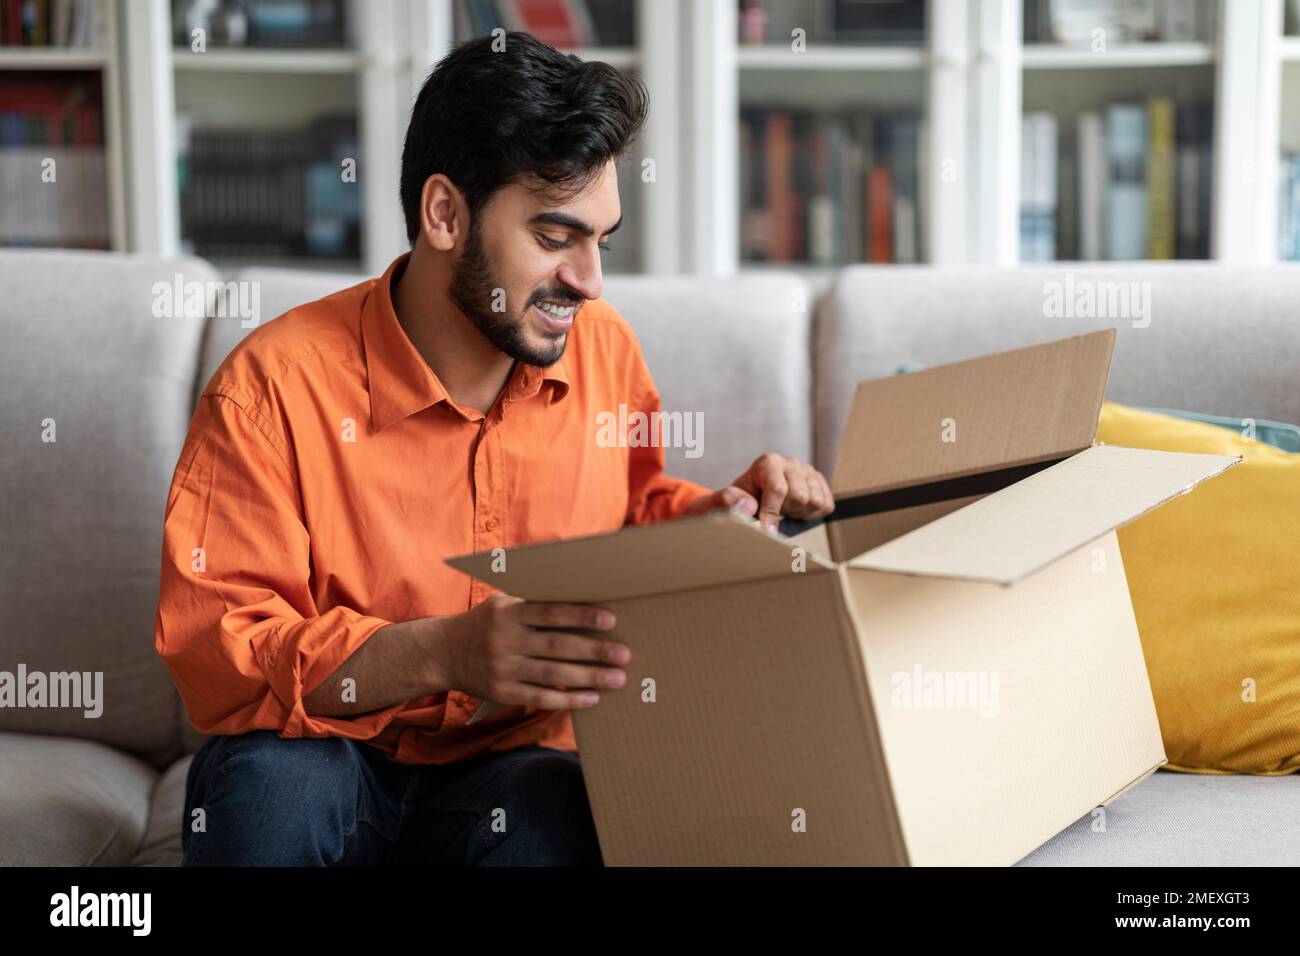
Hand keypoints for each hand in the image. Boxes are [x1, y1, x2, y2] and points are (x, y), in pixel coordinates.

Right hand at [438, 594, 629, 710]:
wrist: (444, 652)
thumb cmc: (487, 622)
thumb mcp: (504, 603)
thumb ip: (535, 602)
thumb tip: (583, 598)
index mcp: (508, 613)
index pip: (550, 612)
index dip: (580, 616)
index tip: (610, 620)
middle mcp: (505, 640)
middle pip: (557, 646)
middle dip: (594, 651)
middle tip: (625, 654)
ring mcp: (504, 669)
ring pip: (553, 675)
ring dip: (588, 678)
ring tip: (617, 679)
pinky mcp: (503, 693)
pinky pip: (541, 698)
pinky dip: (568, 700)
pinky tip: (592, 699)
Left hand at [686, 452, 834, 532]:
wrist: (748, 501)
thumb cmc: (734, 503)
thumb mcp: (720, 503)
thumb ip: (724, 501)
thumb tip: (747, 505)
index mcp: (767, 463)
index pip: (777, 489)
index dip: (772, 513)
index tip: (767, 531)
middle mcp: (789, 462)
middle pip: (799, 496)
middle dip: (785, 511)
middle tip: (772, 513)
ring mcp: (807, 471)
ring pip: (815, 501)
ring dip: (799, 513)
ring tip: (783, 511)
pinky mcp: (819, 482)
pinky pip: (826, 505)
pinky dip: (812, 514)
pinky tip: (795, 511)